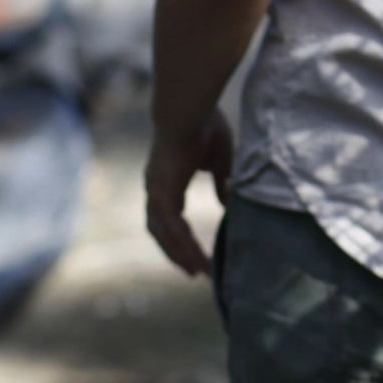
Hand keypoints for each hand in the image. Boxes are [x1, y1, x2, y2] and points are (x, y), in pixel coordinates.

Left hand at [144, 115, 233, 277]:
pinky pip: (173, 228)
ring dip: (180, 255)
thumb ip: (220, 180)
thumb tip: (226, 202)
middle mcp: (155, 188)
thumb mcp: (217, 158)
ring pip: (165, 234)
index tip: (194, 250)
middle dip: (176, 252)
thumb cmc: (204, 124)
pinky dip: (184, 245)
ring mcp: (156, 192)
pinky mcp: (164, 194)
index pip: (168, 215)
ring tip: (199, 273)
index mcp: (166, 178)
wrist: (187, 110)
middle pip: (161, 231)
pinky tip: (198, 259)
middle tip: (194, 271)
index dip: (178, 234)